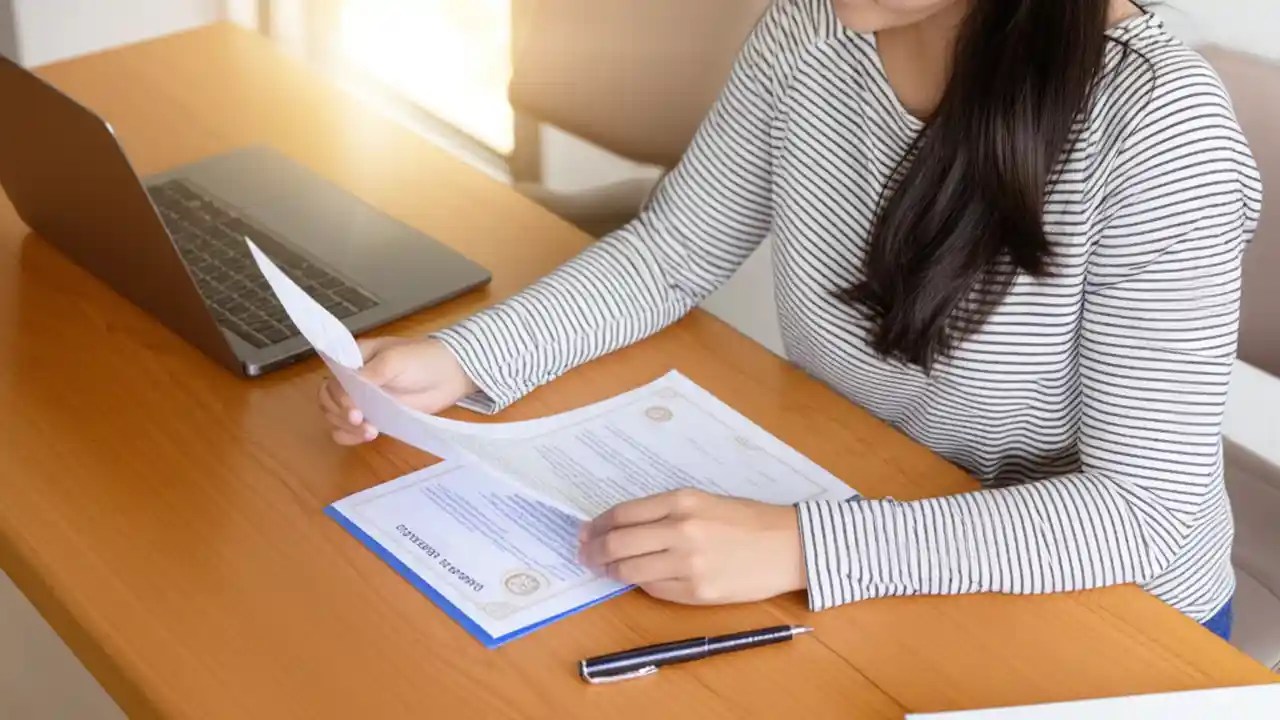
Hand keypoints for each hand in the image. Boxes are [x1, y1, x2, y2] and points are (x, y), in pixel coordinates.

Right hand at [317, 337, 477, 444]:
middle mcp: (353, 380)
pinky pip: (351, 430)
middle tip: (361, 420)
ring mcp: (364, 400)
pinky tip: (367, 436)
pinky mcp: (375, 417)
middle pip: (328, 400)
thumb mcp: (394, 361)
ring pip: (336, 417)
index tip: (354, 408)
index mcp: (354, 359)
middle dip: (340, 413)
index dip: (337, 395)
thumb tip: (347, 394)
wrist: (451, 375)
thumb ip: (368, 376)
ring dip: (346, 427)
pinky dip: (352, 436)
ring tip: (370, 431)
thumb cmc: (422, 360)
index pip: (332, 378)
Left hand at [578, 489, 806, 604]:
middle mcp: (681, 530)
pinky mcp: (697, 591)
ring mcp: (688, 564)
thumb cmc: (747, 520)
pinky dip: (639, 583)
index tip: (585, 531)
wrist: (788, 546)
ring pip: (630, 570)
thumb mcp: (703, 501)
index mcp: (682, 501)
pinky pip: (654, 589)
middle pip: (619, 542)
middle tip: (583, 553)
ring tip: (602, 568)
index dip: (597, 525)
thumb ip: (663, 512)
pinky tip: (636, 578)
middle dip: (593, 550)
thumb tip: (618, 525)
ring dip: (610, 570)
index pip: (623, 514)